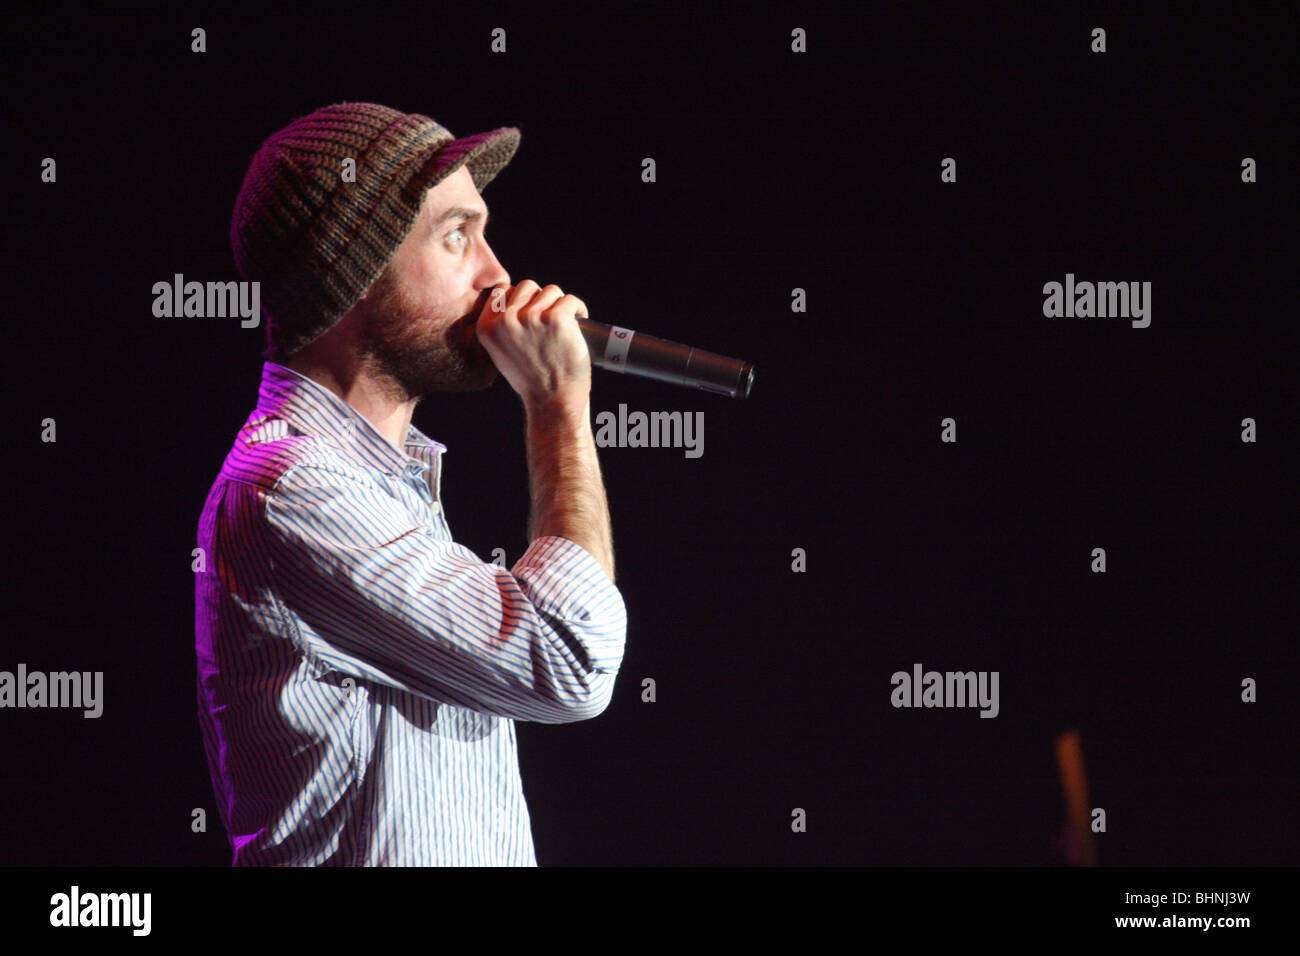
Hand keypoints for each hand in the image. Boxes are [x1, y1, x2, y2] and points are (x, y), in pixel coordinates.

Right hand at [475, 280, 590, 408]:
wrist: (553, 401)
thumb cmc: (532, 379)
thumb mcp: (502, 352)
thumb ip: (502, 325)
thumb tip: (513, 296)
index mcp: (487, 327)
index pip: (503, 290)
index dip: (520, 299)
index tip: (532, 313)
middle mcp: (506, 320)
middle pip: (528, 286)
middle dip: (541, 300)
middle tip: (551, 322)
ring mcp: (531, 317)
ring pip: (551, 291)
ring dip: (560, 305)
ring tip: (564, 326)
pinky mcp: (556, 318)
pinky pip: (570, 300)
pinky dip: (578, 309)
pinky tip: (579, 322)